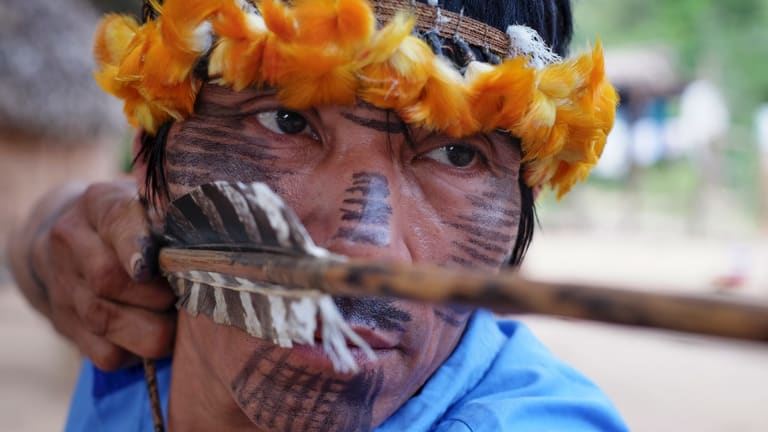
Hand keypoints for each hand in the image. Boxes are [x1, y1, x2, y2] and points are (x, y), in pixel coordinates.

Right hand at [8, 180, 175, 369]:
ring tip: (177, 325)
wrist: (73, 246)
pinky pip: (104, 353)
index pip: (116, 222)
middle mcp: (71, 242)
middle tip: (189, 300)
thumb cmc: (138, 223)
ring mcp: (63, 286)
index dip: (135, 246)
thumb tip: (208, 234)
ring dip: (152, 330)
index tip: (151, 268)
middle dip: (156, 296)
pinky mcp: (66, 325)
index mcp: (98, 204)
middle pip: (107, 278)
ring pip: (105, 320)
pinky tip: (152, 338)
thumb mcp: (152, 204)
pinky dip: (136, 354)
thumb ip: (175, 214)